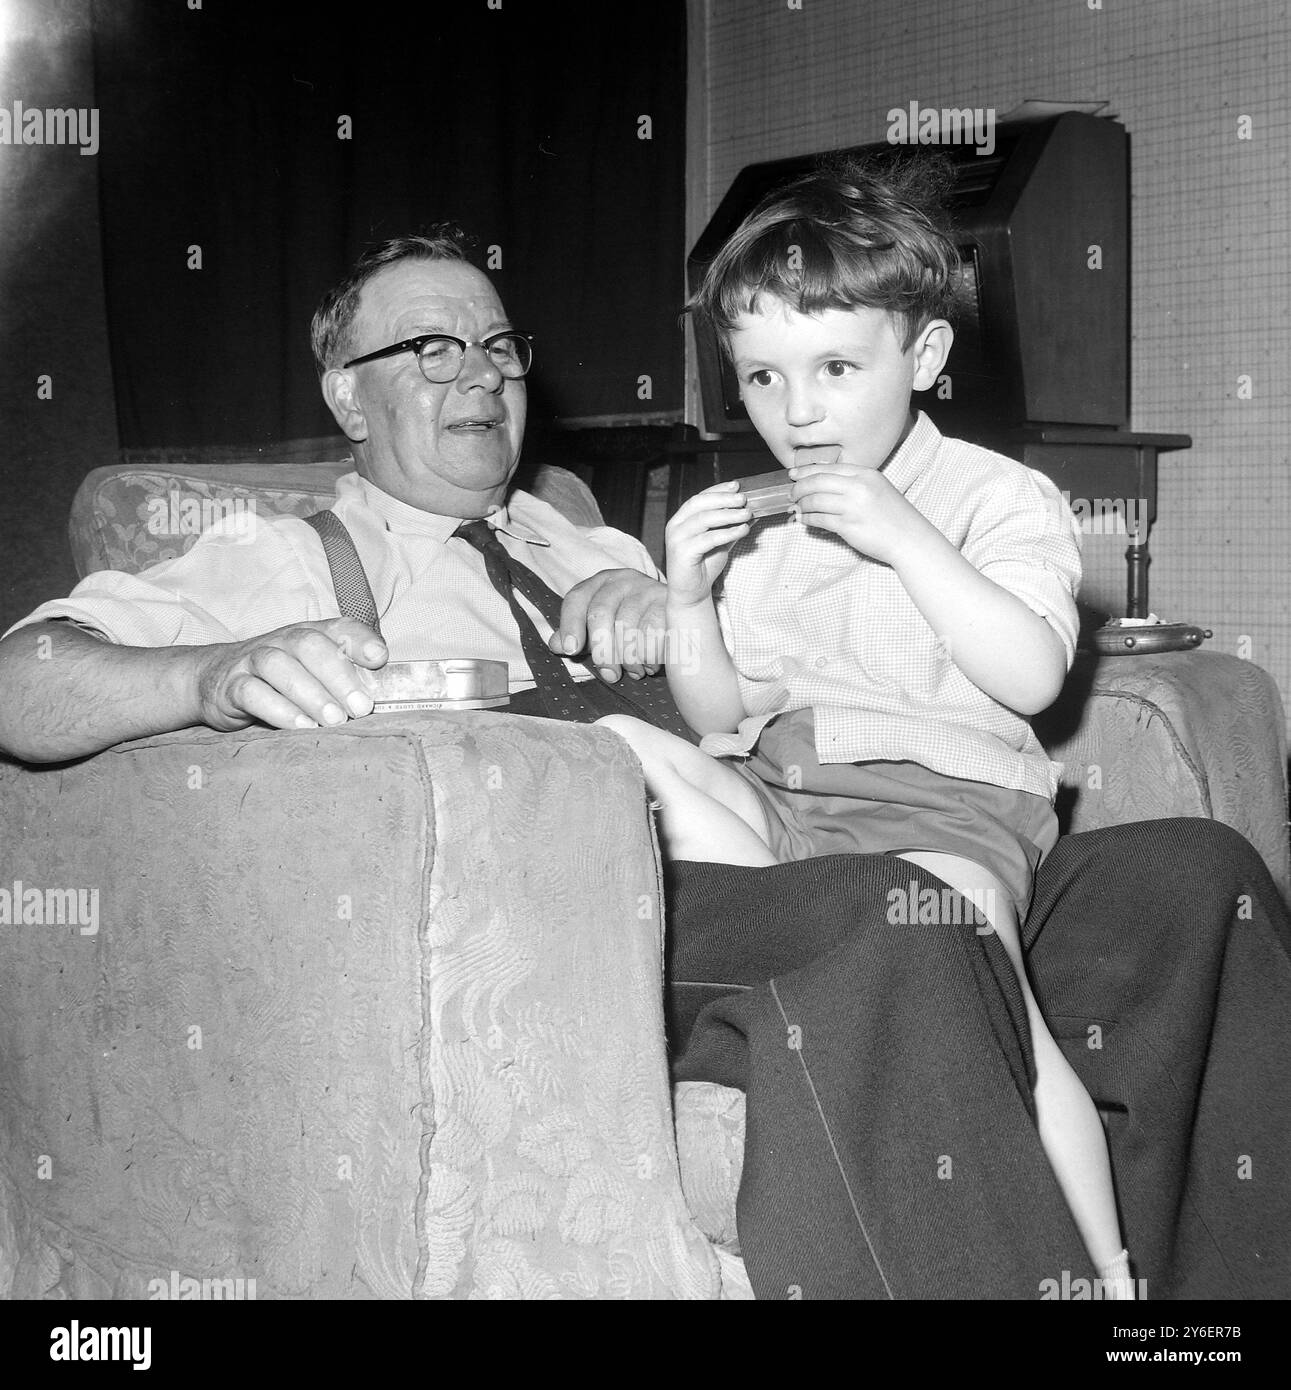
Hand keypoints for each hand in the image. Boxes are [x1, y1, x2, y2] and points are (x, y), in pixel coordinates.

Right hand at [194, 618, 386, 730]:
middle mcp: (282, 642)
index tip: (380, 659)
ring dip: (311, 694)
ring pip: (279, 666)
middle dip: (339, 675)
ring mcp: (253, 661)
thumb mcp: (312, 674)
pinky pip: (252, 693)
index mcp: (309, 635)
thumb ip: (344, 679)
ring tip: (334, 720)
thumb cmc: (279, 682)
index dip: (360, 639)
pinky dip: (278, 709)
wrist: (212, 682)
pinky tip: (300, 726)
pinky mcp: (231, 686)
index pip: (338, 627)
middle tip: (360, 707)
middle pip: (309, 645)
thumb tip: (383, 698)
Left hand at [549, 568, 667, 682]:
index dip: (570, 624)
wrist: (677, 621)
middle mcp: (622, 579)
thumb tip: (556, 645)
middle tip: (609, 675)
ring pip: (627, 624)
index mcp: (599, 584)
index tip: (571, 650)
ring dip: (629, 657)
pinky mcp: (670, 601)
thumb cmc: (629, 627)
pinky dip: (649, 654)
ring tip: (633, 672)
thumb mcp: (599, 632)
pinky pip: (654, 631)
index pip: (576, 599)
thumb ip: (575, 637)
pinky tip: (650, 666)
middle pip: (601, 612)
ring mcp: (647, 588)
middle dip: (602, 649)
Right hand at [663, 481, 750, 608]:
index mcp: (682, 519)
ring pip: (704, 519)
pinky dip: (727, 533)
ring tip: (747, 514)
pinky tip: (742, 531)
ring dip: (728, 514)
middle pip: (699, 504)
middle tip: (743, 498)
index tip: (737, 486)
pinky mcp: (682, 553)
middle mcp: (675, 526)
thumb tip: (751, 511)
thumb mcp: (721, 541)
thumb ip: (732, 526)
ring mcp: (676, 539)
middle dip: (723, 499)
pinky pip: (708, 538)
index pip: (700, 497)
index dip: (718, 490)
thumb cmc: (703, 566)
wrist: (692, 592)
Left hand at [790, 461, 928, 563]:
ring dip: (802, 504)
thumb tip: (822, 482)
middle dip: (799, 487)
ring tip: (798, 508)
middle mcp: (859, 487)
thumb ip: (854, 483)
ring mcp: (853, 507)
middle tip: (792, 493)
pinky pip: (819, 519)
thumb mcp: (877, 489)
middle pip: (817, 481)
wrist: (909, 539)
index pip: (829, 468)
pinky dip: (808, 519)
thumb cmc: (894, 516)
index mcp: (866, 474)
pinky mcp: (848, 526)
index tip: (793, 474)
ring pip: (815, 500)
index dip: (807, 471)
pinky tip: (804, 520)